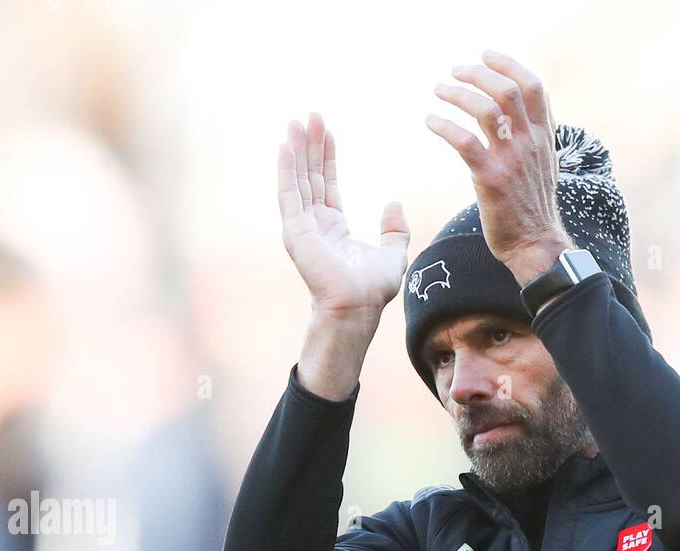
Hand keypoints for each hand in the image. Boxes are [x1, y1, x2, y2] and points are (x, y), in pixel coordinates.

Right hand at [278, 113, 409, 319]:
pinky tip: (285, 146)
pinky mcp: (295, 231)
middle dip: (311, 146)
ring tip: (297, 121)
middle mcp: (315, 226)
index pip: (327, 185)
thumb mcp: (394, 254)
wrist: (357, 307)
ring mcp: (303, 228)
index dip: (327, 158)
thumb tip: (393, 202)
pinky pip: (288, 193)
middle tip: (312, 115)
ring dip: (297, 150)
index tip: (328, 133)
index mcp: (334, 229)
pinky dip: (285, 169)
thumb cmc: (373, 289)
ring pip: (298, 180)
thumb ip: (394, 229)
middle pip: (311, 177)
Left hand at [425, 50, 570, 282]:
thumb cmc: (534, 209)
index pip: (533, 87)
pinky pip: (464, 142)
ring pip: (485, 109)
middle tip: (455, 70)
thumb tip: (515, 116)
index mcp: (545, 138)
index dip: (508, 64)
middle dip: (478, 73)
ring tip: (439, 89)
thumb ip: (532, 138)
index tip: (486, 55)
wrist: (535, 246)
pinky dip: (445, 126)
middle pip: (506, 90)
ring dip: (457, 93)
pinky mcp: (491, 180)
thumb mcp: (543, 166)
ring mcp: (512, 161)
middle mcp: (530, 144)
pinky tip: (430, 121)